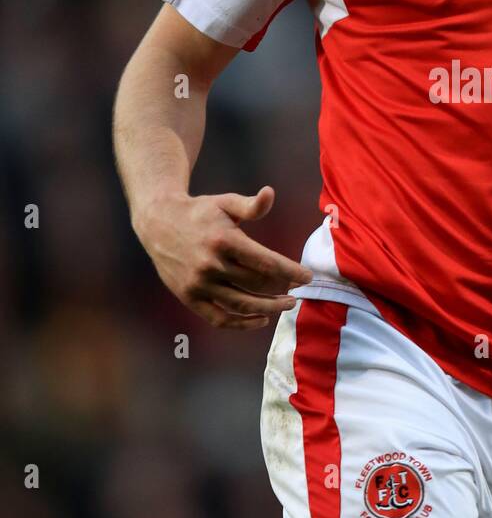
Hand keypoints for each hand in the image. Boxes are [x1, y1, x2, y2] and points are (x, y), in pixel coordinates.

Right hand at [134, 184, 313, 329]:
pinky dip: (242, 324)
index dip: (291, 272)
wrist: (158, 223)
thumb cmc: (199, 212)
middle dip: (283, 289)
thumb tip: (270, 193)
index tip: (307, 277)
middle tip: (298, 290)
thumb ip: (251, 205)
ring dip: (269, 308)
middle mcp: (211, 264)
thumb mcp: (225, 203)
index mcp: (224, 240)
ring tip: (286, 305)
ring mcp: (199, 284)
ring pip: (242, 305)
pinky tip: (261, 319)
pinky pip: (219, 319)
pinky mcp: (189, 297)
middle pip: (257, 285)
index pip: (267, 263)